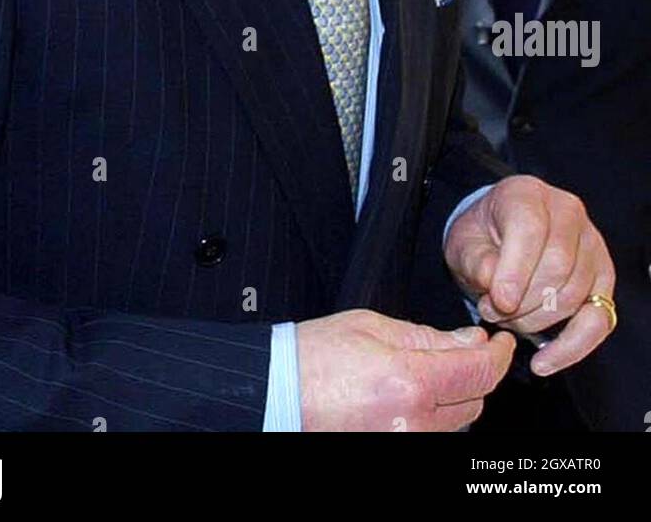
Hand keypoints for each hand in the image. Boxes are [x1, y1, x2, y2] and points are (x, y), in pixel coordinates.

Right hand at [296, 309, 514, 430]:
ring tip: (433, 370)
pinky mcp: (396, 452)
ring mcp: (405, 445)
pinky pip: (433, 435)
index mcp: (409, 382)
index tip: (500, 341)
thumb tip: (470, 340)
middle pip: (475, 403)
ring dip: (457, 397)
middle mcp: (413, 423)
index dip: (498, 354)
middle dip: (477, 373)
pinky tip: (416, 394)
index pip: (480, 373)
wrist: (278, 393)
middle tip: (466, 348)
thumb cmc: (316, 356)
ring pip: (457, 424)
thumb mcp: (373, 326)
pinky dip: (436, 416)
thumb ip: (429, 336)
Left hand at [444, 174, 615, 376]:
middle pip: (557, 265)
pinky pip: (598, 320)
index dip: (515, 268)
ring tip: (507, 320)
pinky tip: (545, 361)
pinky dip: (572, 346)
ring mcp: (591, 244)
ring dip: (537, 321)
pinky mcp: (602, 278)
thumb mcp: (463, 243)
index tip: (499, 301)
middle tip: (492, 312)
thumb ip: (476, 261)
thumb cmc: (480, 238)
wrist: (496, 240)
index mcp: (527, 193)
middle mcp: (567, 212)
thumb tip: (496, 288)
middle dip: (522, 301)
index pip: (530, 228)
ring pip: (574, 294)